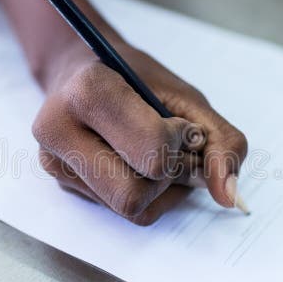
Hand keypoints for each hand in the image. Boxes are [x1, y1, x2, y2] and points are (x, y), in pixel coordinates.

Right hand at [32, 42, 247, 224]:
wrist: (82, 68)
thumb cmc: (136, 78)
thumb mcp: (188, 96)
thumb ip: (221, 141)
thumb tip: (228, 197)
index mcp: (88, 92)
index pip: (151, 151)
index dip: (178, 142)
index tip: (175, 122)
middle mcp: (58, 130)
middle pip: (134, 195)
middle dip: (166, 175)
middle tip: (169, 144)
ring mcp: (54, 162)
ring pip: (130, 208)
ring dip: (160, 188)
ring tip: (154, 152)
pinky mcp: (62, 184)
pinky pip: (122, 212)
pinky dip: (147, 195)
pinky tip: (139, 165)